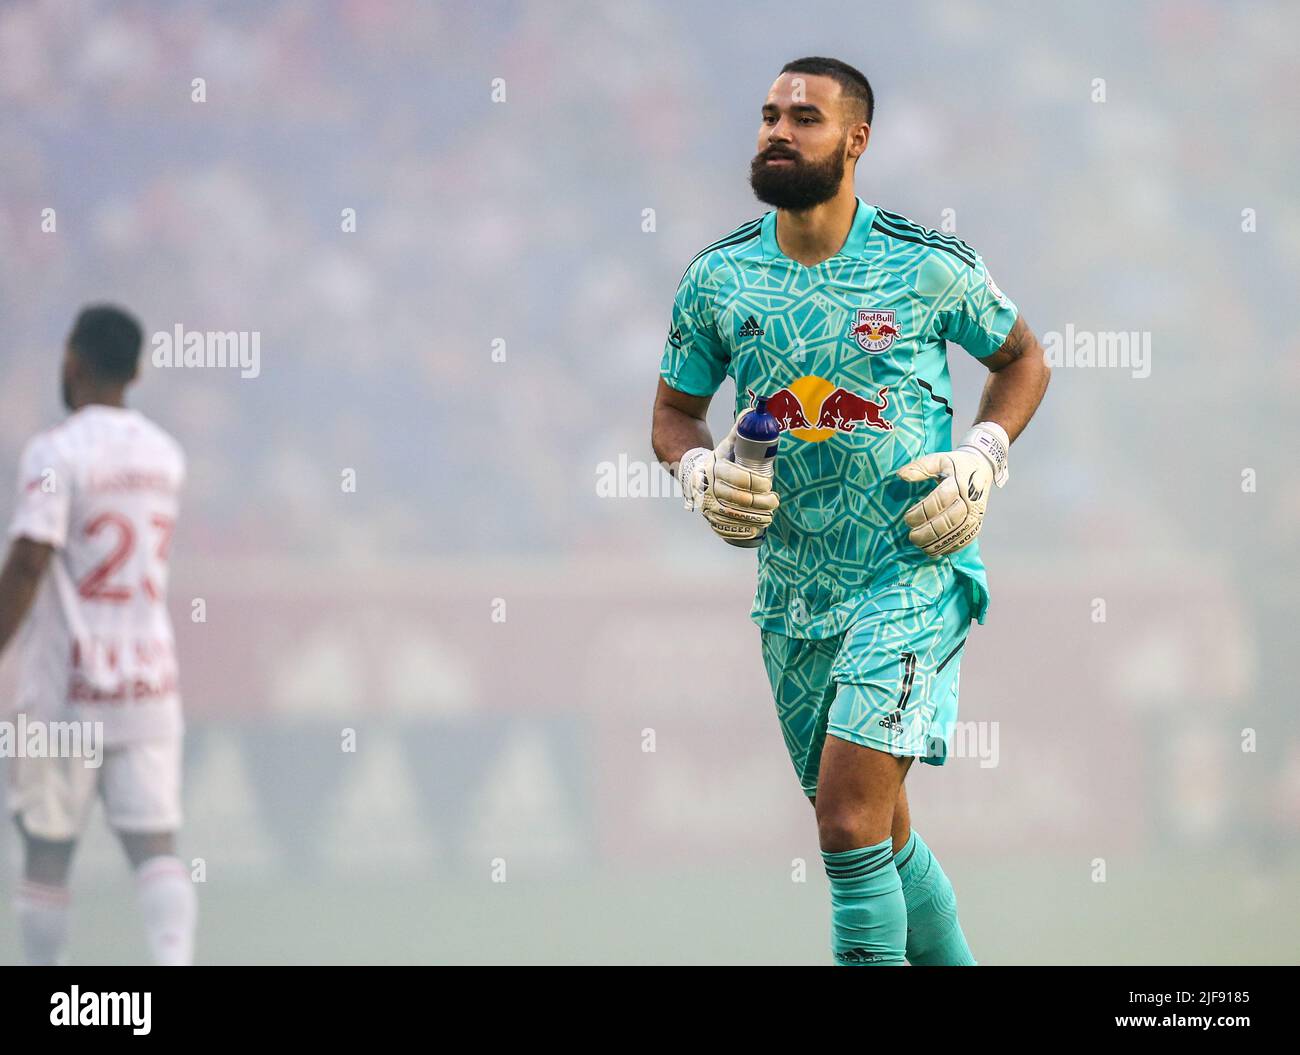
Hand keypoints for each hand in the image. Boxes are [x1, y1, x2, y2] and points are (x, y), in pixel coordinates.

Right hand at [677, 413, 779, 542]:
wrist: (691, 472)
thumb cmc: (717, 458)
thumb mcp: (725, 444)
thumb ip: (740, 431)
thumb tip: (754, 411)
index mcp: (715, 468)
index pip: (736, 477)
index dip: (755, 482)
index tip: (769, 484)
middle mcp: (708, 488)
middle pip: (736, 498)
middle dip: (759, 502)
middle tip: (775, 501)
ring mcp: (707, 504)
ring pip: (730, 516)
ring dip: (753, 519)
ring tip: (770, 517)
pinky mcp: (708, 517)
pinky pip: (722, 528)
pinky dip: (738, 532)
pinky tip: (754, 531)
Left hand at [897, 422, 1007, 556]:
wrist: (983, 467)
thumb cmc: (955, 464)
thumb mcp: (938, 459)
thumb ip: (919, 467)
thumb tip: (901, 475)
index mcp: (959, 481)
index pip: (940, 500)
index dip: (922, 512)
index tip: (907, 519)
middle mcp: (970, 499)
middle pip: (950, 520)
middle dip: (929, 531)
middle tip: (912, 537)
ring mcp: (976, 512)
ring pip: (958, 532)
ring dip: (939, 543)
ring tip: (921, 547)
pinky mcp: (978, 522)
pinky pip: (967, 538)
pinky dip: (951, 547)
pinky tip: (937, 551)